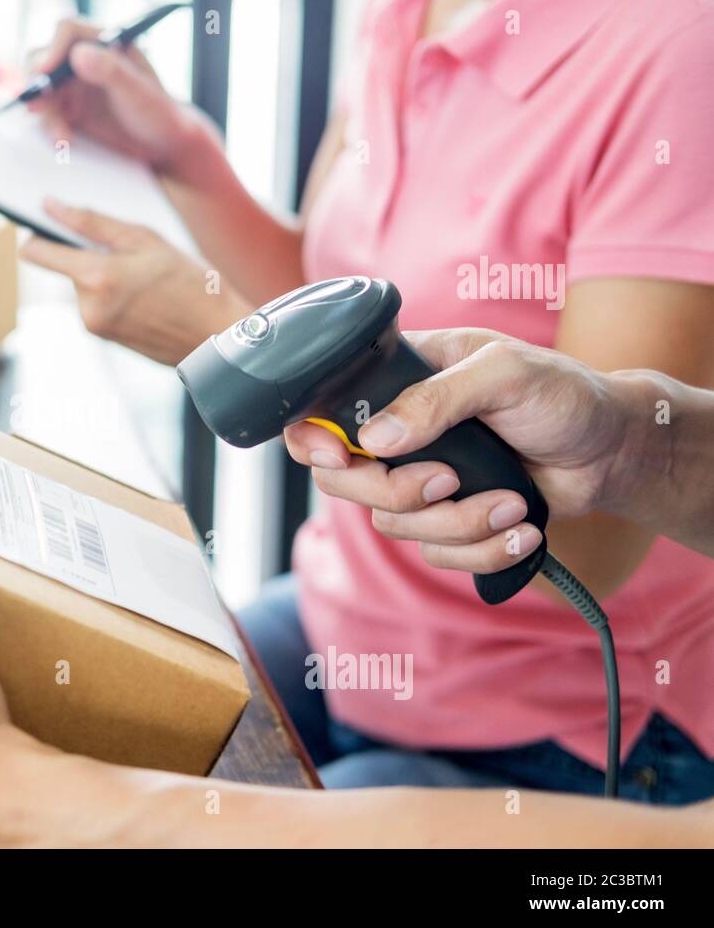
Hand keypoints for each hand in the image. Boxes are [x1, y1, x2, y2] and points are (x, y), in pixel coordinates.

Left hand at [20, 199, 249, 364]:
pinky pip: (97, 304)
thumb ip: (93, 223)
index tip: (50, 222)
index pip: (35, 252)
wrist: (217, 336)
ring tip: (146, 277)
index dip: (38, 233)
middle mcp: (87, 307)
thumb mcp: (146, 240)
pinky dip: (114, 294)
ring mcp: (95, 326)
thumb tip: (52, 207)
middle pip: (66, 267)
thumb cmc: (193, 284)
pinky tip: (146, 295)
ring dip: (105, 275)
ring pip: (84, 285)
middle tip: (131, 252)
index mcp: (95, 278)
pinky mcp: (105, 338)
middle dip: (90, 255)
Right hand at [26, 18, 215, 179]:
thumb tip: (78, 55)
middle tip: (37, 106)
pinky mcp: (70, 109)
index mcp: (104, 42)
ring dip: (46, 113)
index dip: (53, 49)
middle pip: (45, 59)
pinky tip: (65, 141)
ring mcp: (74, 84)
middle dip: (39, 83)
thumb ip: (110, 71)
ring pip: (43, 90)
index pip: (68, 32)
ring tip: (63, 138)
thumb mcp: (137, 91)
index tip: (46, 71)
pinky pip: (48, 113)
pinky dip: (50, 127)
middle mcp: (85, 59)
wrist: (162, 143)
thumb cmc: (158, 112)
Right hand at [285, 329, 638, 573]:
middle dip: (397, 494)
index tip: (341, 458)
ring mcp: (419, 478)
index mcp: (397, 380)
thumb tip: (375, 439)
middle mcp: (398, 431)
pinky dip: (481, 550)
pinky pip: (434, 554)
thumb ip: (437, 397)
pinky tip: (521, 529)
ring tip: (513, 503)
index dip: (313, 441)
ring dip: (458, 524)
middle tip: (448, 482)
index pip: (321, 410)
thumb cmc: (564, 394)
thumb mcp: (504, 373)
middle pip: (345, 482)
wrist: (614, 451)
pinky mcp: (447, 520)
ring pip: (393, 525)